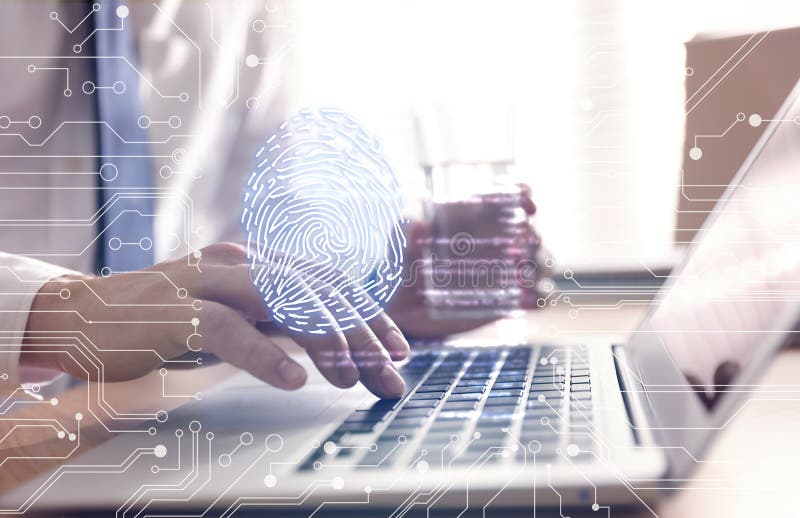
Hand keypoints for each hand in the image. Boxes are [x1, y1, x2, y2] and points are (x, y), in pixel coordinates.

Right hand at [21, 243, 409, 397]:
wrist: (85, 316)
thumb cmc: (168, 324)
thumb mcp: (236, 319)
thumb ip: (279, 326)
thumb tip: (337, 350)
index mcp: (259, 264)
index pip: (330, 284)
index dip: (370, 317)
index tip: (399, 352)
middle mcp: (241, 263)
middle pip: (319, 290)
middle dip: (363, 334)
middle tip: (392, 375)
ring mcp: (208, 281)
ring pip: (283, 300)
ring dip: (326, 340)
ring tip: (354, 379)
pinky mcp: (175, 309)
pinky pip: (227, 327)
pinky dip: (263, 353)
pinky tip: (292, 379)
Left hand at [387, 184, 544, 337]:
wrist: (400, 300)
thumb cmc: (402, 256)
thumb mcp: (399, 236)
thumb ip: (407, 228)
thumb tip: (419, 225)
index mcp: (479, 215)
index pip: (513, 196)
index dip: (525, 195)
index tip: (524, 203)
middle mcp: (500, 239)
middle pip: (533, 231)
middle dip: (534, 236)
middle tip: (522, 244)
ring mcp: (507, 270)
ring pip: (543, 261)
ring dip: (541, 264)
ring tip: (523, 272)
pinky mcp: (509, 300)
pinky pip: (538, 296)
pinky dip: (540, 295)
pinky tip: (526, 298)